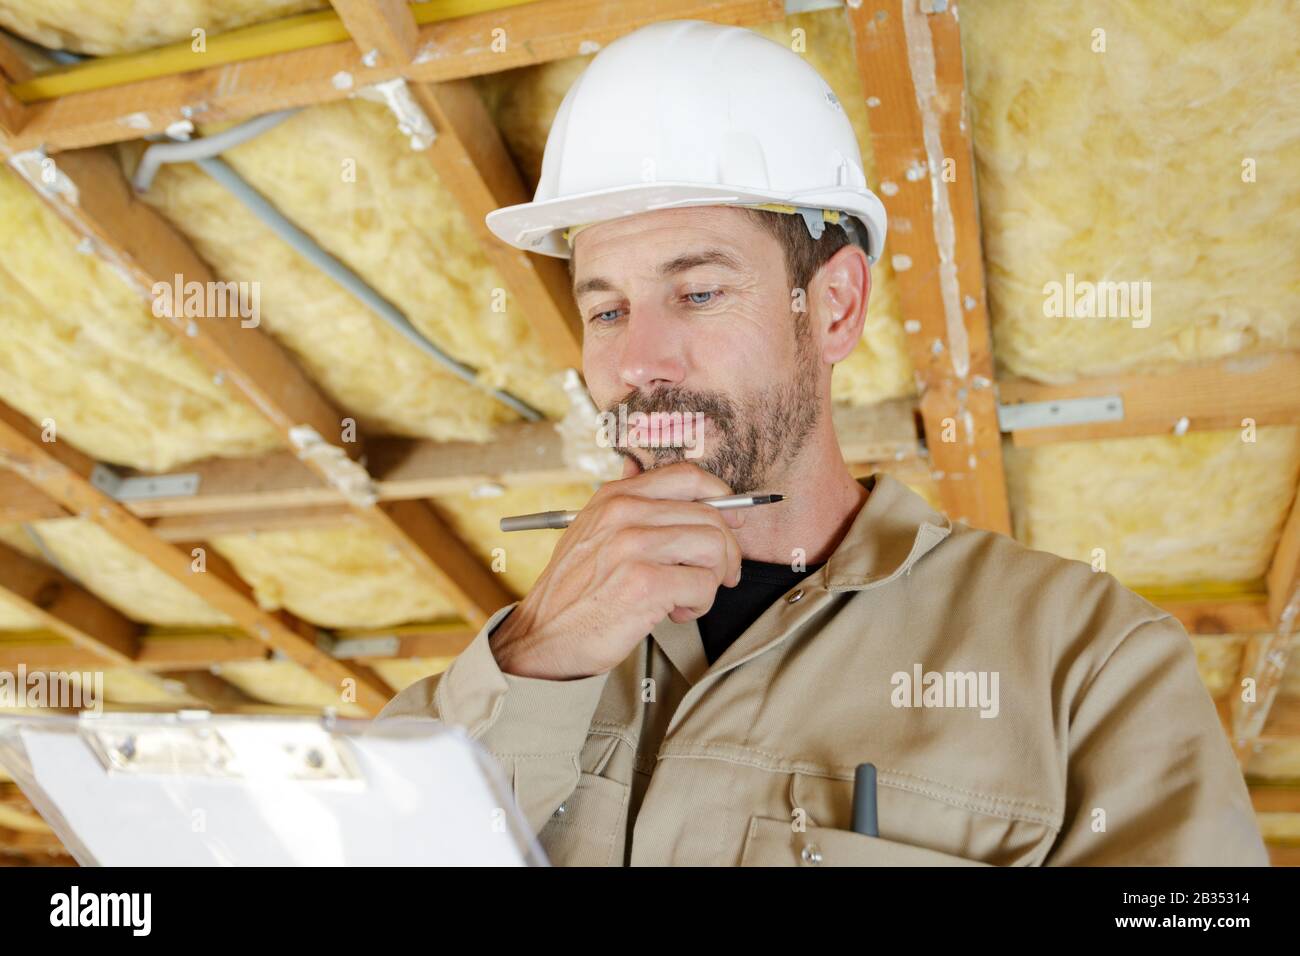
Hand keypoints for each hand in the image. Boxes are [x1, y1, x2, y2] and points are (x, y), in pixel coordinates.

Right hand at [489, 458, 742, 678]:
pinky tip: (675, 612)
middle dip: (725, 553)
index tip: (733, 524)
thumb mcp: (591, 530)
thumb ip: (625, 500)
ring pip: (714, 548)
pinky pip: (704, 585)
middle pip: (711, 517)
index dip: (723, 499)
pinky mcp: (643, 583)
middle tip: (715, 577)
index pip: (688, 476)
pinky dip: (699, 605)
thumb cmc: (574, 590)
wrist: (542, 635)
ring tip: (689, 596)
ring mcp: (632, 546)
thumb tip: (646, 467)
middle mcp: (623, 513)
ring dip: (713, 579)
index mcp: (615, 496)